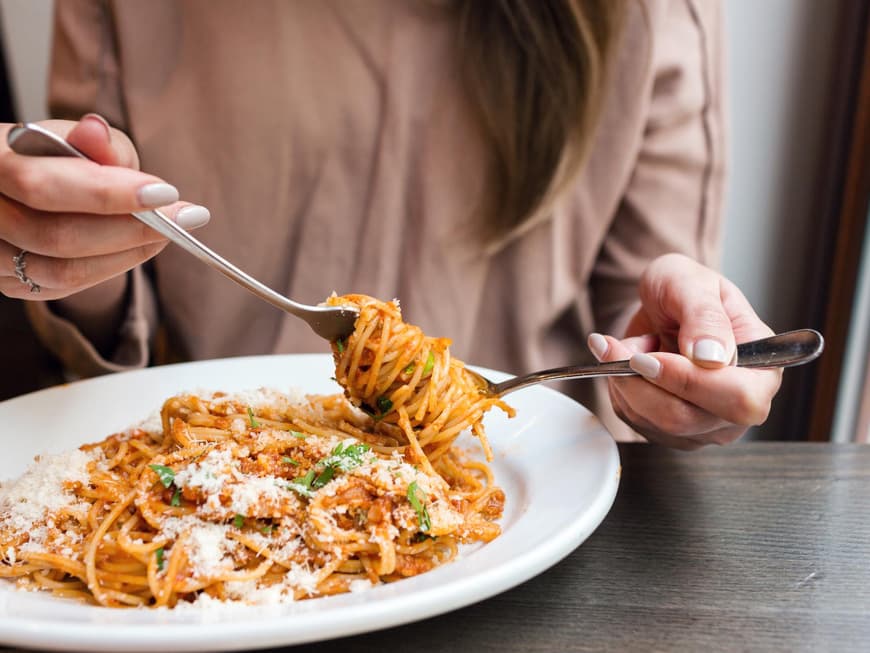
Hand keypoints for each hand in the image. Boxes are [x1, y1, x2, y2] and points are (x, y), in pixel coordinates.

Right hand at [0, 115, 209, 300]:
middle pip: (57, 237)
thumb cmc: (45, 155)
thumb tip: (98, 134)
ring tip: (167, 232)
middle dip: (131, 229)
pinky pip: (64, 286)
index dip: (107, 193)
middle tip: (185, 217)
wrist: (15, 187)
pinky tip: (136, 247)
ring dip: (127, 254)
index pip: (40, 185)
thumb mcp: (69, 135)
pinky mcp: (7, 283)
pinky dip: (108, 268)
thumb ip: (91, 141)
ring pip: (63, 271)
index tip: (165, 193)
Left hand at [588, 253, 782, 449]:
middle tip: (615, 347)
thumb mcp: (691, 283)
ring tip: (623, 346)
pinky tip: (625, 363)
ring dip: (625, 380)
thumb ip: (705, 316)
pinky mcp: (670, 431)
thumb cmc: (685, 289)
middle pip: (686, 418)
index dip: (690, 381)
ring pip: (654, 422)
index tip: (650, 356)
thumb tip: (711, 357)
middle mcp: (738, 406)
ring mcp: (704, 424)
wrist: (661, 303)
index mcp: (762, 369)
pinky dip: (619, 388)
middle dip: (643, 382)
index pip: (738, 398)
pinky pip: (635, 420)